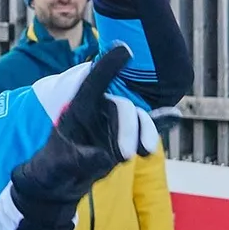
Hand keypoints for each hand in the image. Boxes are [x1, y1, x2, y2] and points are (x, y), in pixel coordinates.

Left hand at [10, 46, 161, 216]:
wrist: (60, 180)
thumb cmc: (53, 167)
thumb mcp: (61, 165)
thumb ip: (82, 160)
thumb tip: (104, 158)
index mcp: (76, 109)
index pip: (93, 83)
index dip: (108, 65)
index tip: (124, 49)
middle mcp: (97, 110)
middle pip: (121, 106)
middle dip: (128, 128)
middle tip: (125, 156)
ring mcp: (113, 122)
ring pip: (138, 117)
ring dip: (145, 132)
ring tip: (144, 153)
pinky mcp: (127, 134)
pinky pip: (147, 125)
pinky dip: (160, 123)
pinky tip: (175, 116)